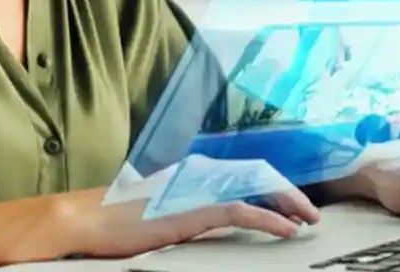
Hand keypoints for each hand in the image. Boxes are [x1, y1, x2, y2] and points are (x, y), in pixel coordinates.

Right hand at [62, 184, 321, 258]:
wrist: (90, 219)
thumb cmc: (119, 218)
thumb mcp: (162, 207)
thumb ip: (189, 205)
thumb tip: (211, 214)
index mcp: (194, 170)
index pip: (246, 172)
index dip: (274, 186)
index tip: (292, 204)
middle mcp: (201, 171)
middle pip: (259, 174)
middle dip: (288, 192)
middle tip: (309, 213)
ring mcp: (198, 186)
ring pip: (258, 187)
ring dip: (288, 203)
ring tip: (307, 220)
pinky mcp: (194, 207)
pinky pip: (244, 209)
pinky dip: (270, 218)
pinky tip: (287, 229)